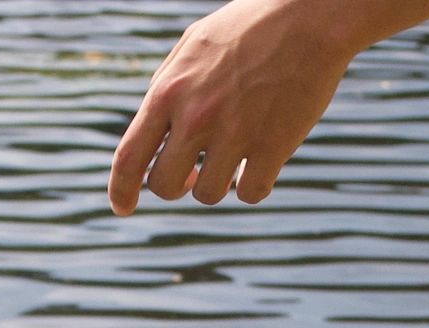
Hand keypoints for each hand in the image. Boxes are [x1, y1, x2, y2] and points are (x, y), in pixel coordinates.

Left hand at [108, 0, 357, 213]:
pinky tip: (261, 163)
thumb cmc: (249, 27)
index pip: (129, 158)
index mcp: (168, 91)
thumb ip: (168, 88)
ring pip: (208, 194)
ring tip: (234, 156)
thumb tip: (152, 134)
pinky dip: (253, 185)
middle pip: (165, 186)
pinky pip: (250, 193)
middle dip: (176, 185)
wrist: (307, 17)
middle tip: (192, 173)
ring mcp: (234, 134)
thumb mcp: (193, 47)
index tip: (124, 208)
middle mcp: (195, 117)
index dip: (121, 190)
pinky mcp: (272, 147)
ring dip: (217, 183)